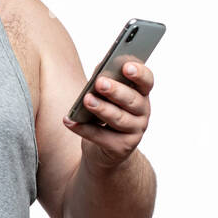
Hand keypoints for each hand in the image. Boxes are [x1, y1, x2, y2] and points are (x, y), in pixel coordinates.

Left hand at [62, 55, 152, 169]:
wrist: (104, 150)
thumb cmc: (105, 115)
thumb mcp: (106, 96)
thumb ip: (105, 81)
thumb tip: (98, 71)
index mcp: (141, 95)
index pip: (147, 81)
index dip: (139, 74)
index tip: (126, 66)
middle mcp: (143, 113)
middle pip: (132, 100)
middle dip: (115, 91)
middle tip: (99, 82)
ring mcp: (135, 132)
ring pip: (119, 119)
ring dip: (101, 109)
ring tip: (86, 100)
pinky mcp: (122, 148)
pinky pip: (102, 137)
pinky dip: (84, 129)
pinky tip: (70, 121)